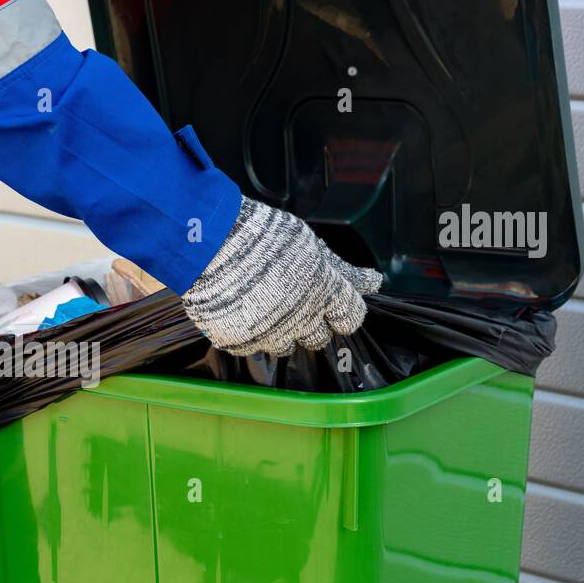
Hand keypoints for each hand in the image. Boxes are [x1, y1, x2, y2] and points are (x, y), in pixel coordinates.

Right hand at [180, 196, 381, 356]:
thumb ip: (339, 269)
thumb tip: (373, 282)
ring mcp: (269, 333)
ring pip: (285, 347)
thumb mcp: (308, 244)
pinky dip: (250, 333)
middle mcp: (302, 319)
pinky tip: (242, 311)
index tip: (335, 307)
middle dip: (312, 324)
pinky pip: (252, 346)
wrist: (210, 244)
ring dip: (281, 332)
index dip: (344, 313)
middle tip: (295, 304)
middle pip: (319, 338)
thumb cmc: (262, 235)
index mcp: (325, 291)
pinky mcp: (240, 341)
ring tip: (264, 307)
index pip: (351, 317)